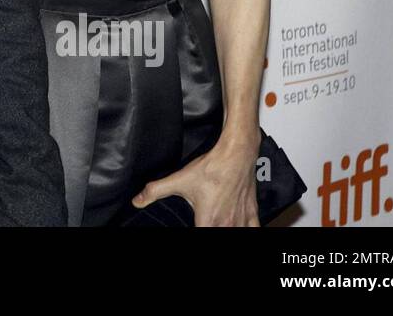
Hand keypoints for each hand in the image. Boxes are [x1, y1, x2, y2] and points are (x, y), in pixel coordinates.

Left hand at [130, 139, 259, 226]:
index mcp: (209, 220)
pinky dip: (248, 231)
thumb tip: (137, 200)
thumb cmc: (211, 168)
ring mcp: (242, 219)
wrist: (236, 155)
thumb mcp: (178, 180)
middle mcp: (227, 224)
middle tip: (205, 224)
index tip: (191, 227)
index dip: (193, 237)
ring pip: (238, 235)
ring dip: (229, 231)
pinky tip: (240, 227)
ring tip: (219, 226)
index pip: (201, 238)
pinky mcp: (252, 213)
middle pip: (220, 238)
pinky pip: (255, 230)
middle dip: (210, 232)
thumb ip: (155, 191)